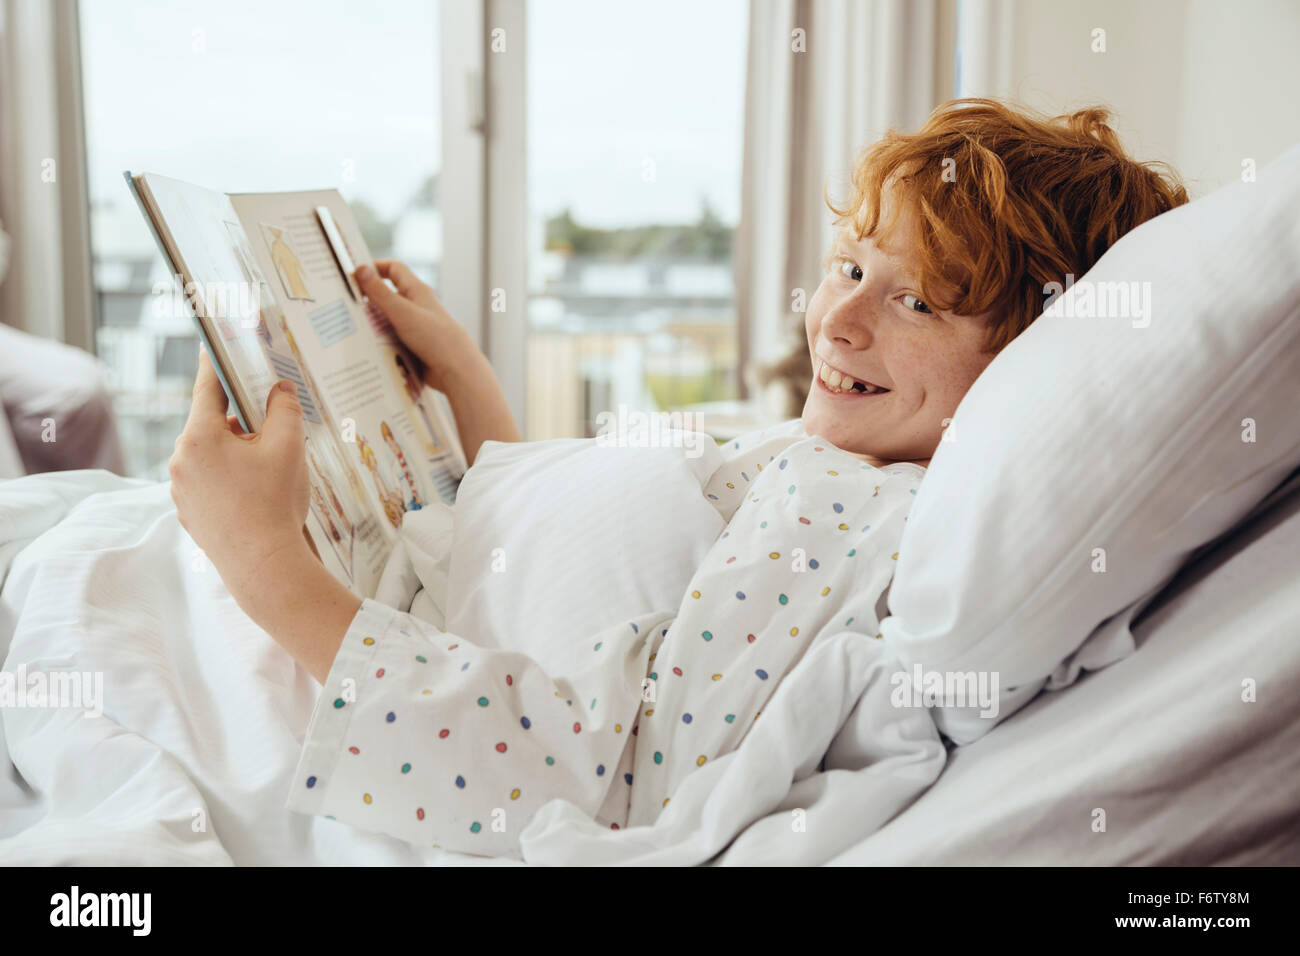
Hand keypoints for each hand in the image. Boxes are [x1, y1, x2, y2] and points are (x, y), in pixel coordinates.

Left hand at [169, 349, 311, 604]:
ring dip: (235, 451)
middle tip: (270, 423)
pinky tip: (257, 492)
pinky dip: (228, 478)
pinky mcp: (189, 513)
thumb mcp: (288, 447)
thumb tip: (280, 390)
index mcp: (199, 437)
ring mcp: (181, 490)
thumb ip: (283, 409)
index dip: (217, 364)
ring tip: (269, 466)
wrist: (264, 566)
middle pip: (209, 424)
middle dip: (239, 421)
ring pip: (209, 455)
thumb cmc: (274, 503)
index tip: (215, 344)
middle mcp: (180, 461)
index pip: (207, 388)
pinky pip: (208, 482)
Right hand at [352, 258, 521, 464]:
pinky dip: (379, 343)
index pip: (394, 269)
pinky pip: (391, 341)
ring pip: (387, 321)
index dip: (375, 267)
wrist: (457, 371)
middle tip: (343, 305)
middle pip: (387, 297)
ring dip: (371, 325)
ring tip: (348, 329)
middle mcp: (416, 307)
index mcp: (417, 292)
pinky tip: (365, 349)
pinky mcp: (414, 347)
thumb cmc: (436, 337)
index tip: (353, 274)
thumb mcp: (402, 312)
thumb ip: (380, 292)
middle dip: (367, 300)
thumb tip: (361, 269)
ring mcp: (415, 328)